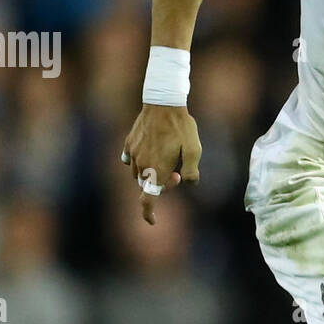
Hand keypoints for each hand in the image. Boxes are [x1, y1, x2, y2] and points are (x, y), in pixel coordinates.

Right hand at [122, 104, 201, 224]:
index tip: (152, 221)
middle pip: (147, 185)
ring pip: (138, 173)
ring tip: (166, 158)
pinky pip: (130, 159)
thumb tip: (189, 183)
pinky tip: (151, 152)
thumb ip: (191, 172)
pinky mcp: (129, 142)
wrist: (163, 102)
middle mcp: (142, 165)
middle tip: (177, 172)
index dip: (148, 213)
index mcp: (157, 170)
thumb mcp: (194, 150)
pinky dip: (140, 161)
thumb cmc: (181, 127)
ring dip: (151, 173)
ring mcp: (133, 153)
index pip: (148, 199)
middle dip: (161, 184)